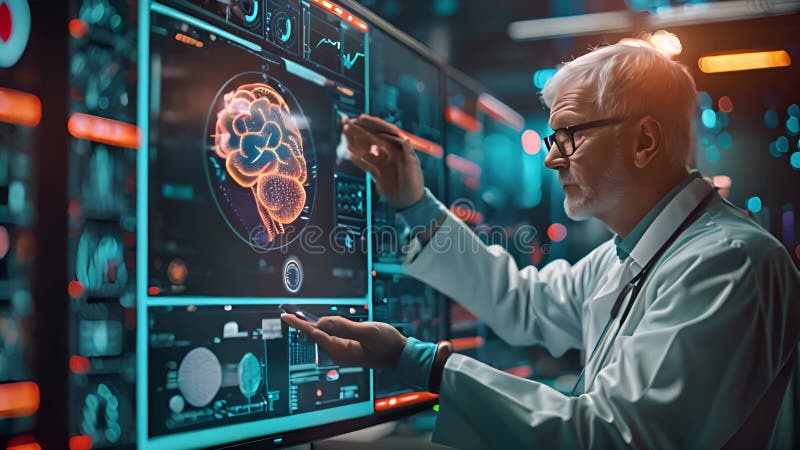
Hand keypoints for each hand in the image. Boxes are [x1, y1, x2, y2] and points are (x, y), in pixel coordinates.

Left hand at [280, 313, 406, 368]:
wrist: (402, 355)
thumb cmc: (388, 345)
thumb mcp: (368, 332)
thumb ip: (344, 327)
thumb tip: (322, 323)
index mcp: (341, 351)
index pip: (315, 334)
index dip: (300, 324)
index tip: (286, 317)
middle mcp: (340, 352)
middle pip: (316, 335)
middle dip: (302, 324)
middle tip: (287, 314)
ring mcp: (344, 350)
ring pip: (324, 335)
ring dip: (313, 325)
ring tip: (299, 318)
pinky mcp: (350, 347)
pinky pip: (332, 335)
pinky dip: (325, 327)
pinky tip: (321, 324)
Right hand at [343, 114, 424, 209]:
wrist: (408, 202)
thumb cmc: (414, 184)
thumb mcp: (413, 168)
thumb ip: (408, 154)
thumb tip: (405, 140)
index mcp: (400, 148)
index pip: (386, 131)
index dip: (374, 124)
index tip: (361, 118)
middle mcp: (391, 153)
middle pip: (374, 138)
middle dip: (361, 130)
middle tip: (347, 122)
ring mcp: (383, 162)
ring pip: (367, 149)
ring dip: (356, 141)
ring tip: (344, 132)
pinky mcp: (377, 173)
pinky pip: (365, 163)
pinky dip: (357, 158)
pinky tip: (348, 151)